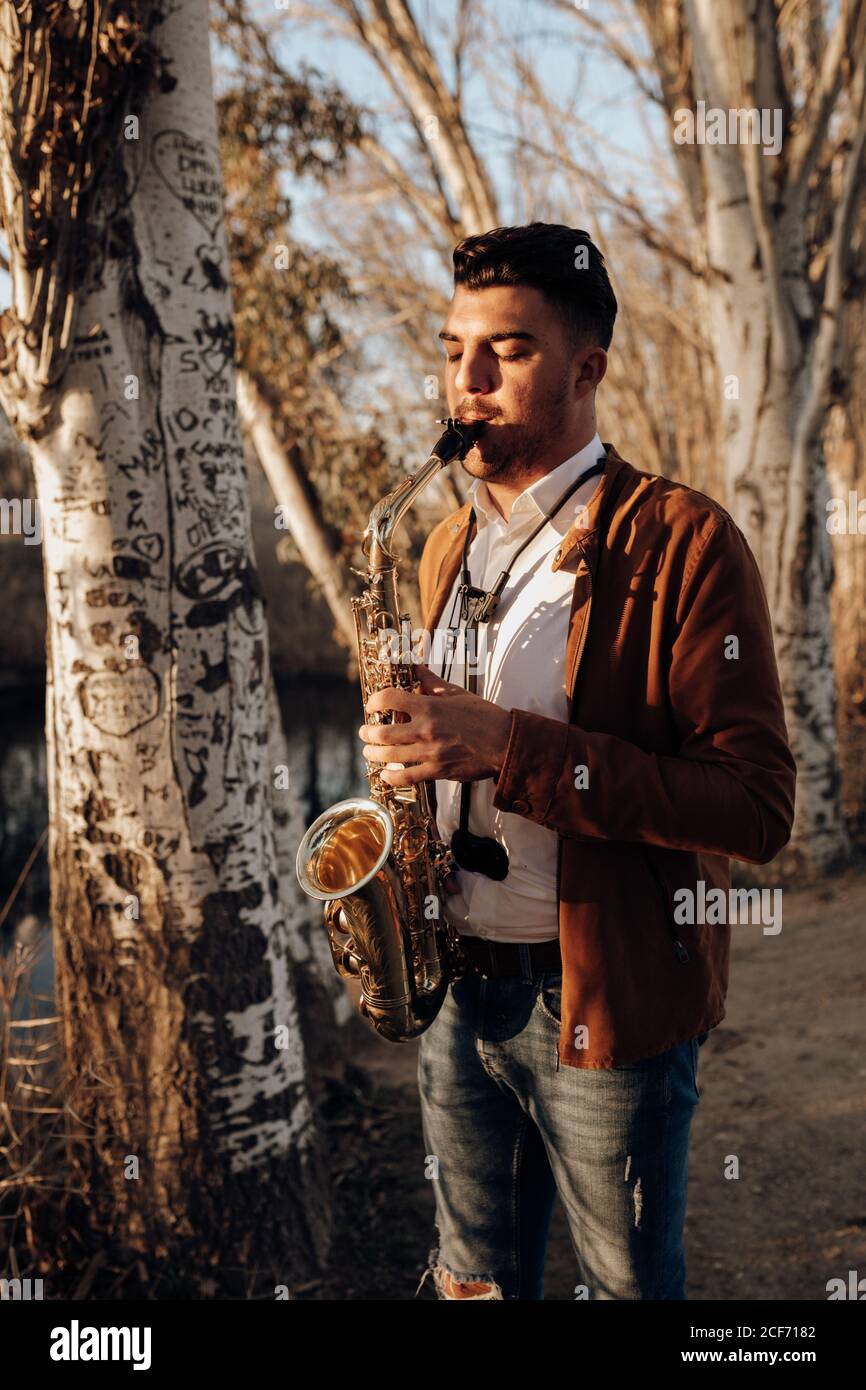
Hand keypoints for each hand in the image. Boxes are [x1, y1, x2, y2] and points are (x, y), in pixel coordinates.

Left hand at [359, 663, 511, 787]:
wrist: (505, 742)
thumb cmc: (484, 716)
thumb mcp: (457, 693)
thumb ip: (432, 682)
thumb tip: (417, 667)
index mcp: (430, 707)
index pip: (390, 699)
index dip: (375, 701)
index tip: (372, 705)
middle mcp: (426, 730)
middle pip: (383, 732)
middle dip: (368, 733)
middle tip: (364, 732)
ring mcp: (430, 753)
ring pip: (390, 756)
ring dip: (373, 754)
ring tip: (369, 752)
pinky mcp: (437, 771)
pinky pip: (407, 777)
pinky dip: (391, 777)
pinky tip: (385, 774)